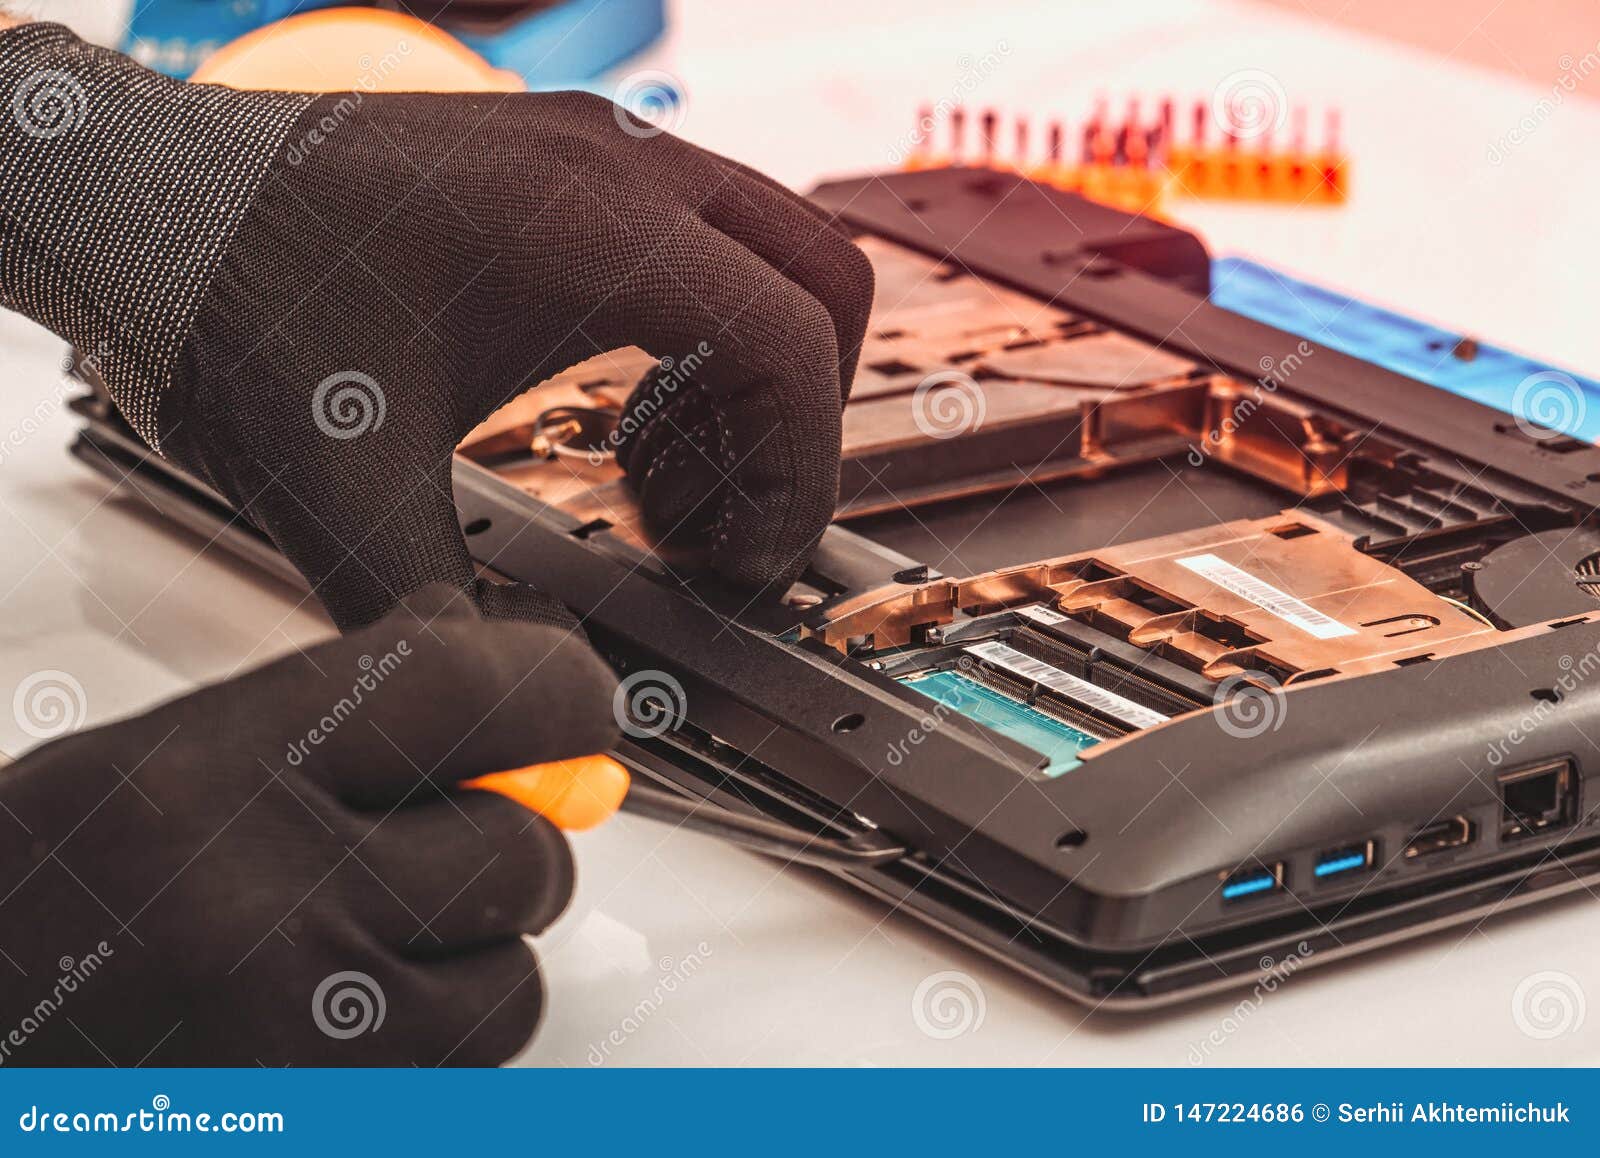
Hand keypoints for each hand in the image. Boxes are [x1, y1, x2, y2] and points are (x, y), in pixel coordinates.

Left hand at [0, 25, 873, 628]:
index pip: (790, 343)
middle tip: (728, 519)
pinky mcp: (573, 159)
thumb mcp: (351, 498)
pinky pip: (707, 236)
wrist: (148, 206)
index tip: (749, 558)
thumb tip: (517, 722)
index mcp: (593, 232)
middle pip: (821, 280)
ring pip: (774, 250)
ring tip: (662, 477)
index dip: (799, 471)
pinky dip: (707, 330)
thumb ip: (447, 622)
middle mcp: (618, 168)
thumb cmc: (237, 309)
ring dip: (757, 374)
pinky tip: (623, 410)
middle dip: (802, 419)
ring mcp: (600, 149)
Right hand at [0, 585, 617, 1064]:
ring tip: (365, 954)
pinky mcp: (319, 1125)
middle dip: (507, 849)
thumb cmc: (38, 901)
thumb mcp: (166, 754)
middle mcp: (260, 898)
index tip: (581, 703)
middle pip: (522, 850)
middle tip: (431, 853)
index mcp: (217, 769)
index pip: (464, 688)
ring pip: (513, 983)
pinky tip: (345, 1026)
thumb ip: (335, 694)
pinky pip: (465, 1079)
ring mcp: (292, 1036)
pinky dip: (434, 1049)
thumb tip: (473, 632)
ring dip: (472, 965)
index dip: (557, 688)